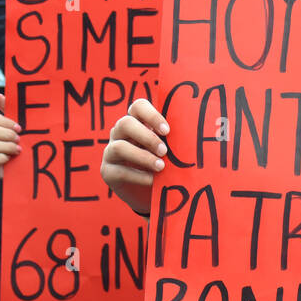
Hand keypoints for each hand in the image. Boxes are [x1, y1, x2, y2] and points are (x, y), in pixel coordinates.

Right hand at [0, 92, 22, 178]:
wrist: (29, 166)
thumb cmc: (24, 143)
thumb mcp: (21, 126)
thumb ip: (10, 111)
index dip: (6, 122)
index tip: (20, 128)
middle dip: (6, 135)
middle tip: (19, 139)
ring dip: (7, 147)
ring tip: (18, 150)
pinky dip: (2, 159)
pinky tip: (10, 159)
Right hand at [100, 98, 169, 215]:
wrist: (155, 193)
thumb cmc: (167, 165)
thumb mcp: (172, 150)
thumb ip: (175, 138)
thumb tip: (193, 130)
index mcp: (137, 121)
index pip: (138, 106)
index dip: (152, 116)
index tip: (167, 131)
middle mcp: (121, 133)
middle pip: (125, 123)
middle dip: (147, 137)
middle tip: (165, 151)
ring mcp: (111, 151)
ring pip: (119, 147)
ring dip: (142, 157)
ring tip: (161, 167)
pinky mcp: (108, 171)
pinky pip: (119, 171)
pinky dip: (138, 176)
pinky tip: (152, 181)